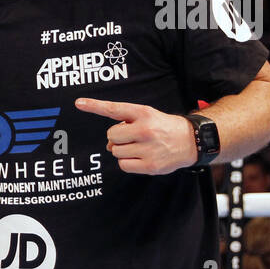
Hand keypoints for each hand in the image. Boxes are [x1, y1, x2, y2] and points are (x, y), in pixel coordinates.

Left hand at [75, 98, 196, 174]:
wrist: (192, 141)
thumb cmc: (163, 127)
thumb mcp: (148, 116)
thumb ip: (125, 124)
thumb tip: (108, 145)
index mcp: (144, 113)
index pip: (114, 109)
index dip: (94, 106)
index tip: (78, 103)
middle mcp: (145, 129)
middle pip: (111, 136)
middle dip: (118, 137)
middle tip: (133, 137)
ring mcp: (148, 148)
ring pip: (116, 151)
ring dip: (123, 150)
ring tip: (140, 147)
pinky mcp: (150, 165)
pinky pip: (123, 165)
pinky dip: (128, 163)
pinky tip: (141, 157)